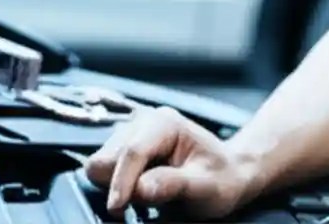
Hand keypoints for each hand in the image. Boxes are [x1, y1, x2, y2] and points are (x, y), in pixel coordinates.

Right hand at [84, 106, 260, 217]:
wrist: (227, 174)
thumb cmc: (221, 178)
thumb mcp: (206, 186)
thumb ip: (175, 185)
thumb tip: (141, 188)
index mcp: (165, 123)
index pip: (132, 151)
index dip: (121, 181)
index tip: (118, 207)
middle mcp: (143, 121)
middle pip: (107, 157)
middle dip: (117, 183)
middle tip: (142, 203)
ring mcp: (131, 133)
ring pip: (101, 164)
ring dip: (117, 184)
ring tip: (150, 193)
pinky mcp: (124, 146)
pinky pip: (106, 169)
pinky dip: (118, 183)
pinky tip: (142, 187)